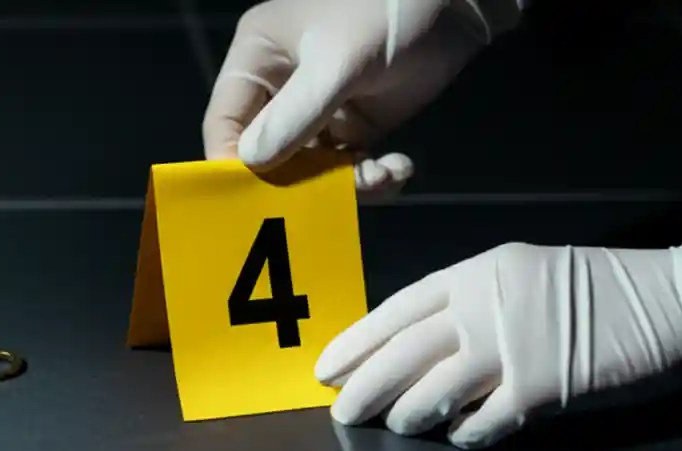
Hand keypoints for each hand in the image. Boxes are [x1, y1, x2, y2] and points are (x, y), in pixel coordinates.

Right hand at [203, 0, 520, 190]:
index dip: (232, 164)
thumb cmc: (385, 12)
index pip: (224, 122)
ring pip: (310, 170)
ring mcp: (319, 110)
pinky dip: (371, 179)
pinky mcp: (356, 126)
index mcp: (258, 59)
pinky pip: (347, 169)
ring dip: (345, 185)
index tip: (252, 200)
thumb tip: (251, 164)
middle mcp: (281, 88)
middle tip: (332, 196)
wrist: (456, 4)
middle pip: (267, 155)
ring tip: (381, 177)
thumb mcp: (337, 63)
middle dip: (299, 182)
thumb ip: (295, 116)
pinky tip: (398, 167)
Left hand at [314, 240, 681, 449]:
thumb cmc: (592, 287)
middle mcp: (484, 308)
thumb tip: (413, 346)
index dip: (357, 341)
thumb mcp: (518, 274)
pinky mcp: (540, 389)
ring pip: (433, 392)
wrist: (669, 300)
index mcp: (475, 274)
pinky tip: (456, 437)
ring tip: (395, 426)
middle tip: (341, 412)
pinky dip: (464, 434)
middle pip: (402, 354)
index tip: (326, 368)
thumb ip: (466, 303)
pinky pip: (483, 423)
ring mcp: (511, 349)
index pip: (397, 309)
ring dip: (408, 415)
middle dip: (363, 387)